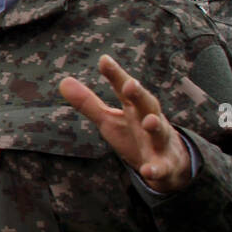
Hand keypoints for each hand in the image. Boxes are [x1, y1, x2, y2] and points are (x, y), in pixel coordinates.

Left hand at [60, 54, 192, 193]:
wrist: (168, 164)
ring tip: (150, 122)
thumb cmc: (134, 135)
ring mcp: (159, 143)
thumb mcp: (109, 119)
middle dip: (139, 94)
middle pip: (147, 104)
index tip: (104, 60)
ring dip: (155, 127)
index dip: (115, 75)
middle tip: (130, 84)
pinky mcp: (164, 166)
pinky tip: (148, 171)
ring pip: (159, 133)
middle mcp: (150, 120)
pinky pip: (162, 168)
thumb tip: (63, 81)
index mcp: (135, 108)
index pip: (125, 89)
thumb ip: (88, 102)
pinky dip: (156, 169)